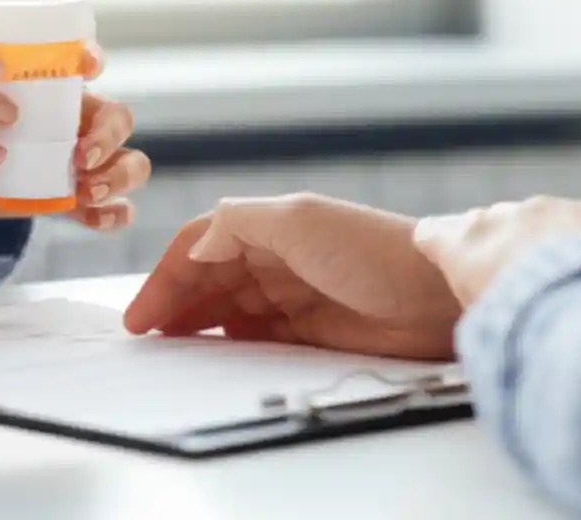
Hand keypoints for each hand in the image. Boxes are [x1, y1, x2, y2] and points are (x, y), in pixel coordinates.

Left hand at [0, 42, 151, 232]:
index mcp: (56, 90)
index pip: (88, 65)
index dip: (96, 61)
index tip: (87, 68)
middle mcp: (81, 122)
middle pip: (119, 119)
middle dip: (108, 136)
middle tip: (81, 157)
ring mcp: (88, 163)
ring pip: (131, 162)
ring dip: (118, 175)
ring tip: (88, 191)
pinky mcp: (82, 199)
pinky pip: (117, 206)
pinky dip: (115, 212)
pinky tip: (97, 217)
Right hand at [124, 194, 462, 359]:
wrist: (439, 294)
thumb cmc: (372, 249)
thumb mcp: (297, 220)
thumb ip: (236, 223)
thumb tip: (193, 247)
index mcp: (267, 225)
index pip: (199, 247)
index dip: (165, 278)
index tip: (141, 317)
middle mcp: (275, 257)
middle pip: (207, 281)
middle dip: (173, 306)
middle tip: (148, 340)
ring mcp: (291, 295)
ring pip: (227, 311)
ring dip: (195, 326)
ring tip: (170, 352)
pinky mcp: (309, 332)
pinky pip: (256, 340)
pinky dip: (229, 348)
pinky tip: (212, 360)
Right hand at [413, 196, 580, 306]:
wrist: (579, 307)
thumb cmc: (517, 323)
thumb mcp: (476, 316)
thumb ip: (471, 289)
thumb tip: (480, 291)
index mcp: (460, 241)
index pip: (432, 232)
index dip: (442, 247)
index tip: (457, 263)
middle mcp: (498, 217)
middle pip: (489, 225)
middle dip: (499, 245)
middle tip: (517, 282)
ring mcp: (545, 209)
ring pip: (537, 220)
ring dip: (542, 241)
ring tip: (561, 280)